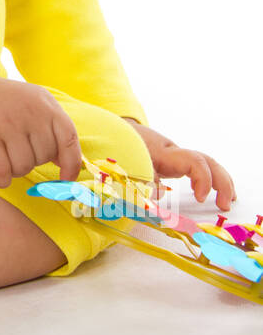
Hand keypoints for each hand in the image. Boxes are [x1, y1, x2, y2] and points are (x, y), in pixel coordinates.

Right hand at [0, 77, 82, 187]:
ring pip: (23, 167)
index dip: (71, 163)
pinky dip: (2, 178)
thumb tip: (69, 165)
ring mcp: (6, 124)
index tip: (66, 178)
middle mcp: (28, 112)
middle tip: (18, 149)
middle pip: (43, 157)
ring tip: (5, 154)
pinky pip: (2, 171)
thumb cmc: (8, 105)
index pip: (68, 138)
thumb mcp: (37, 105)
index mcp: (45, 104)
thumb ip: (55, 130)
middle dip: (33, 160)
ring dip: (15, 169)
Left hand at [121, 119, 236, 211]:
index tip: (201, 199)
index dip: (203, 180)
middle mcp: (171, 151)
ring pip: (205, 162)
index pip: (194, 162)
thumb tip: (155, 197)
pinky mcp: (169, 160)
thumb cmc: (114, 145)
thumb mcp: (123, 163)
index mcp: (163, 152)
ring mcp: (172, 155)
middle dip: (221, 182)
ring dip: (220, 181)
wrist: (108, 128)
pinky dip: (208, 180)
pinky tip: (212, 194)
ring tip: (227, 201)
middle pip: (206, 161)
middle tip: (225, 206)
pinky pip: (196, 167)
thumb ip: (138, 180)